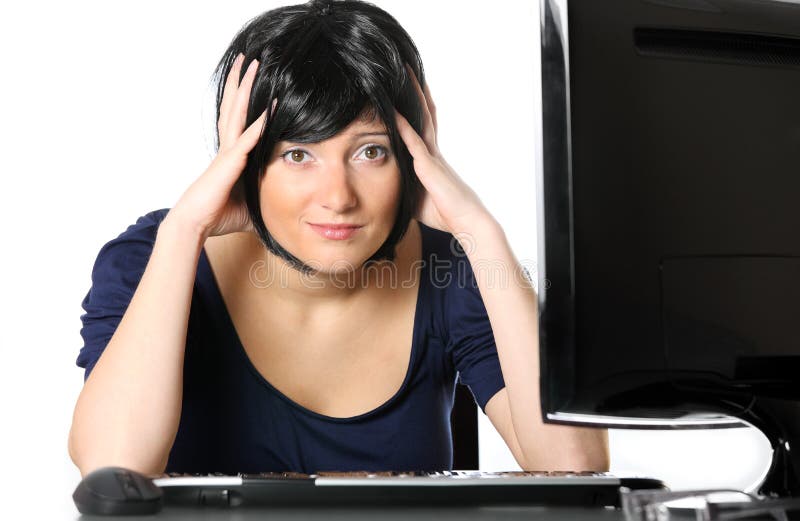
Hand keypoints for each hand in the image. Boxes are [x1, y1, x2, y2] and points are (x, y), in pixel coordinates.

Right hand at [167, 53, 269, 238]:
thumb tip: (281, 210)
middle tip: (248, 58)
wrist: (195, 223)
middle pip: (235, 107)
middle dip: (241, 82)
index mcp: (231, 155)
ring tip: (251, 65)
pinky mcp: (229, 163)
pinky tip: (270, 109)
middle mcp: (227, 148)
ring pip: (238, 113)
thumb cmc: (218, 215)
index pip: (239, 120)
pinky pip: (247, 140)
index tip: (251, 80)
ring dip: (245, 89)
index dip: (244, 99)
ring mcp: (227, 153)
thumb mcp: (250, 205)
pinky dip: (260, 124)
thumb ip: (264, 199)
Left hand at [394, 64, 493, 235]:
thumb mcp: (418, 201)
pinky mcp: (429, 166)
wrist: (467, 223)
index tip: (409, 89)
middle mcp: (433, 152)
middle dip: (416, 91)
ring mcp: (432, 156)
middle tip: (408, 68)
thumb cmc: (445, 215)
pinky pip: (413, 142)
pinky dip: (402, 126)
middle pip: (424, 114)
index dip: (416, 107)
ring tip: (406, 74)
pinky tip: (393, 112)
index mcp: (431, 159)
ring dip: (413, 98)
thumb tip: (389, 192)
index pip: (422, 127)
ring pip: (421, 120)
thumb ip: (405, 190)